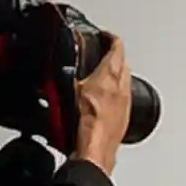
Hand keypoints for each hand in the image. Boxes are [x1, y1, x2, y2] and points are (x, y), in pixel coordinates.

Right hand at [73, 35, 131, 175]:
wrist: (94, 150)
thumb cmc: (85, 124)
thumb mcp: (68, 90)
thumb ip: (66, 74)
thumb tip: (60, 66)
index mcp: (110, 74)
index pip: (117, 46)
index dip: (110, 37)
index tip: (105, 35)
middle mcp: (122, 87)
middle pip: (123, 62)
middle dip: (114, 56)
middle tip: (104, 53)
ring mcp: (126, 102)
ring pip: (125, 80)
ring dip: (116, 74)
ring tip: (102, 75)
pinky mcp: (124, 117)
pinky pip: (123, 98)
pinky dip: (115, 93)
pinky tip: (104, 100)